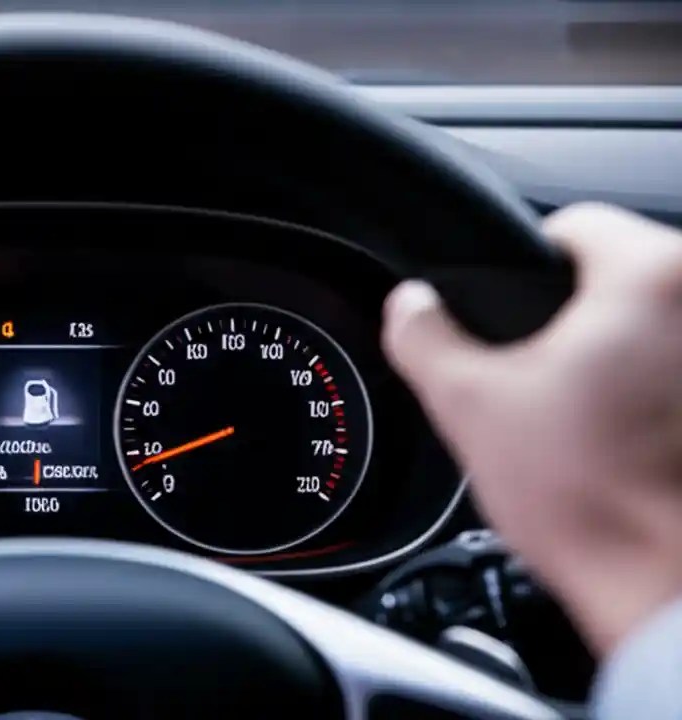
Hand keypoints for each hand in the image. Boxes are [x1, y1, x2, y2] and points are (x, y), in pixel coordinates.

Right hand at [383, 203, 681, 655]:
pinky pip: (675, 376)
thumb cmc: (588, 502)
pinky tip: (631, 446)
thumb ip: (424, 336)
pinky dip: (658, 396)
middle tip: (544, 390)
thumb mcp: (469, 406)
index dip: (520, 272)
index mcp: (649, 275)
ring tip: (590, 426)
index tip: (511, 321)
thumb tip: (409, 307)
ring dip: (624, 359)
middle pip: (620, 279)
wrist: (668, 587)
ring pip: (655, 331)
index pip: (571, 225)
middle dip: (576, 325)